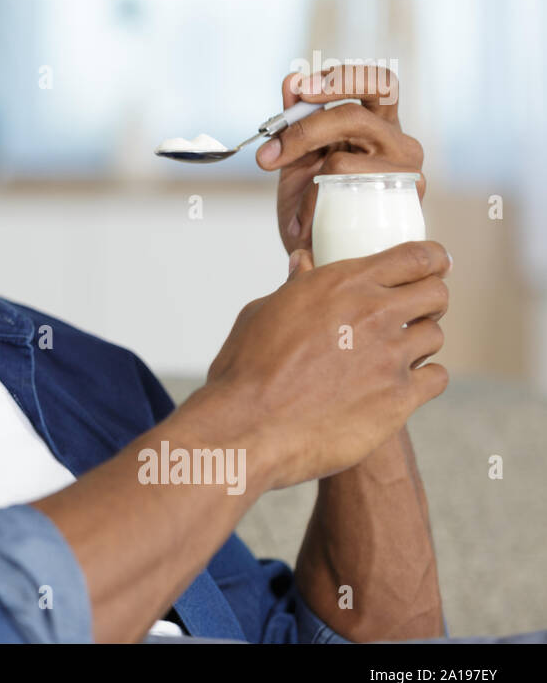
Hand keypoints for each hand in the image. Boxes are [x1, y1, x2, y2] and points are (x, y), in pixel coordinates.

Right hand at [200, 240, 450, 490]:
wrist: (248, 425)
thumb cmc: (246, 370)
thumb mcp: (262, 312)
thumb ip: (295, 287)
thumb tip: (303, 265)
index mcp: (342, 283)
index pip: (416, 257)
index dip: (433, 260)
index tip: (435, 266)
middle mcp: (374, 313)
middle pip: (436, 293)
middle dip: (428, 301)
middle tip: (412, 314)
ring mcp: (391, 356)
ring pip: (435, 336)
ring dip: (418, 343)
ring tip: (390, 356)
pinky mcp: (400, 397)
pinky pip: (436, 378)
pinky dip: (422, 381)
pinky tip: (397, 386)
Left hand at [256, 66, 424, 255]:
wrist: (322, 251)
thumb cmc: (312, 200)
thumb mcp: (297, 156)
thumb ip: (294, 120)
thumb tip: (291, 81)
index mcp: (377, 121)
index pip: (377, 82)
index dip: (341, 78)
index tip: (301, 89)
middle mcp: (397, 142)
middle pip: (360, 113)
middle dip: (310, 126)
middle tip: (277, 143)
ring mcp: (402, 174)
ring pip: (343, 161)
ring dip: (305, 179)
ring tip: (294, 197)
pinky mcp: (398, 207)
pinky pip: (342, 203)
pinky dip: (314, 207)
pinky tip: (306, 220)